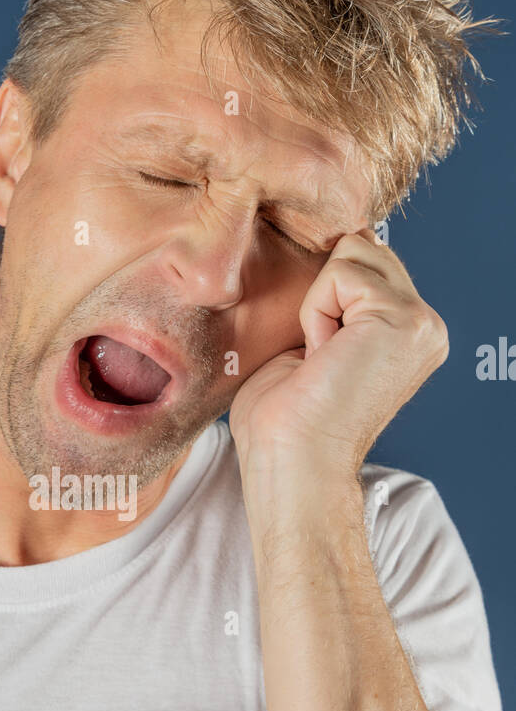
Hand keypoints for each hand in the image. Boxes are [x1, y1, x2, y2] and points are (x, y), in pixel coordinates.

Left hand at [229, 229, 448, 476]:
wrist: (291, 463)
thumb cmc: (286, 421)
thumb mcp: (315, 342)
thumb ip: (336, 299)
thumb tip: (337, 247)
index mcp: (408, 334)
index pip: (366, 265)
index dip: (325, 295)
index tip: (319, 354)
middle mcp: (425, 328)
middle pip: (362, 250)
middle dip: (324, 295)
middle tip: (319, 358)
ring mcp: (419, 322)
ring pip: (351, 255)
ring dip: (319, 304)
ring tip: (322, 357)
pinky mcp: (402, 318)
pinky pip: (339, 273)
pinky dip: (316, 312)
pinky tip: (322, 356)